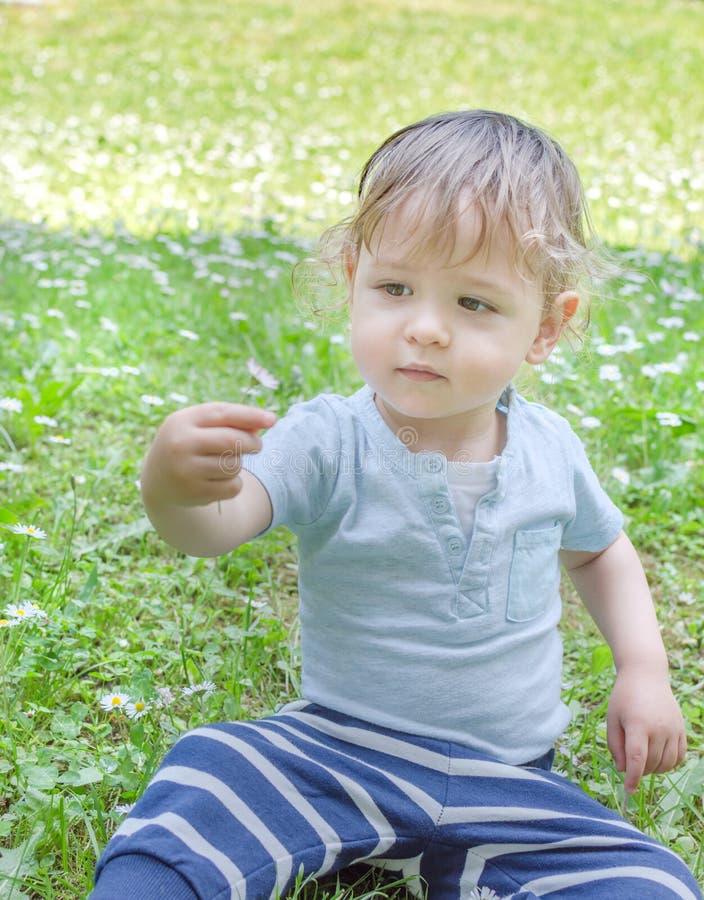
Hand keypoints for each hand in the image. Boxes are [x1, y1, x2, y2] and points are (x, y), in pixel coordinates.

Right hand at [141, 402, 275, 509]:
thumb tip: (265, 422)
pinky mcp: (195, 493)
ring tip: (222, 463)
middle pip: (232, 441)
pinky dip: (233, 483)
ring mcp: (186, 470)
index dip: (251, 415)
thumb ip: (230, 422)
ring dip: (237, 464)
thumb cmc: (189, 444)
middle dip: (252, 442)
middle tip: (257, 445)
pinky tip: (218, 481)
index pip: (223, 413)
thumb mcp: (201, 426)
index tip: (272, 419)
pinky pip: (233, 486)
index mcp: (182, 420)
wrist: (158, 480)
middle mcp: (181, 444)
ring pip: (234, 464)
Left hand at [607, 665, 686, 793]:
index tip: (629, 790)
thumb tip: (622, 770)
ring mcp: (673, 729)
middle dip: (639, 770)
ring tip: (642, 757)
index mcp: (638, 724)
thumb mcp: (612, 718)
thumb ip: (615, 745)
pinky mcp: (681, 730)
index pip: (637, 759)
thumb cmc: (624, 697)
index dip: (633, 778)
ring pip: (666, 764)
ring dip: (654, 769)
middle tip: (629, 760)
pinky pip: (679, 757)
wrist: (646, 676)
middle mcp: (659, 728)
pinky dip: (669, 763)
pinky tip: (658, 757)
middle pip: (651, 764)